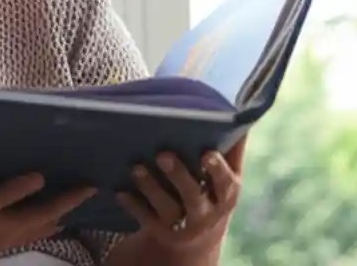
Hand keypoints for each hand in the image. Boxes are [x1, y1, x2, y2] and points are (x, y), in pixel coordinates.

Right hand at [0, 173, 96, 265]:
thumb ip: (9, 191)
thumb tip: (40, 177)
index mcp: (15, 226)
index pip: (52, 211)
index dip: (72, 199)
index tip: (93, 186)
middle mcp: (13, 236)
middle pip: (48, 223)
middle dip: (67, 210)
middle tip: (83, 197)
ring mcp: (1, 241)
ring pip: (35, 229)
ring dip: (51, 218)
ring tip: (63, 208)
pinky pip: (21, 229)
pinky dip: (32, 221)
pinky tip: (25, 215)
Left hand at [112, 137, 246, 264]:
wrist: (198, 240)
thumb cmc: (212, 192)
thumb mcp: (226, 177)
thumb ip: (231, 149)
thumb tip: (236, 115)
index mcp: (225, 196)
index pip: (225, 184)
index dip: (218, 170)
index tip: (206, 154)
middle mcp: (206, 214)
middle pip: (193, 197)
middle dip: (179, 176)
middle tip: (163, 155)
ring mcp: (183, 226)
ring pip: (168, 208)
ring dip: (151, 188)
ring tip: (136, 168)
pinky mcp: (161, 232)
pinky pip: (146, 219)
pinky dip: (133, 205)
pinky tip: (120, 191)